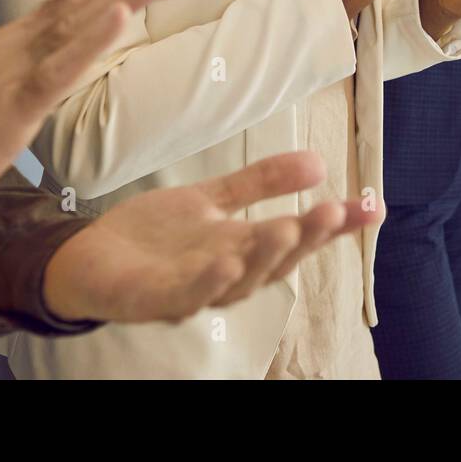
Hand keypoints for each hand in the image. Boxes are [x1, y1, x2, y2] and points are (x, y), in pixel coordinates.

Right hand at [0, 0, 196, 238]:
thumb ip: (29, 78)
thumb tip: (62, 67)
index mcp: (12, 47)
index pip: (75, 6)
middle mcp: (13, 47)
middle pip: (84, 4)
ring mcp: (10, 74)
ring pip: (75, 25)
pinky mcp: (8, 108)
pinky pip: (55, 70)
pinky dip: (90, 41)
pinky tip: (120, 19)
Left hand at [41, 152, 382, 323]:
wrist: (87, 257)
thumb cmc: (155, 237)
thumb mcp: (213, 200)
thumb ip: (261, 183)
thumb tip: (319, 161)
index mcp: (244, 249)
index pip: (298, 238)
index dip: (335, 227)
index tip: (373, 208)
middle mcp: (227, 274)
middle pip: (274, 262)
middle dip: (304, 239)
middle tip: (331, 212)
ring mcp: (192, 290)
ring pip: (238, 281)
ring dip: (263, 257)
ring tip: (286, 228)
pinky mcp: (154, 300)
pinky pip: (186, 295)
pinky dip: (207, 282)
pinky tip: (225, 260)